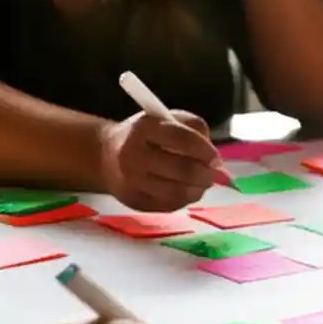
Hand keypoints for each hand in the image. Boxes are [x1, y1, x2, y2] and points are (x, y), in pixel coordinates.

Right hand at [99, 110, 221, 212]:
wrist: (106, 156)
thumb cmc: (147, 136)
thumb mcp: (168, 119)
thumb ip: (194, 129)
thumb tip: (214, 158)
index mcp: (144, 127)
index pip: (183, 139)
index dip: (205, 150)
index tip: (216, 158)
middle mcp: (134, 154)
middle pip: (183, 170)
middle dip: (206, 173)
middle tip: (212, 172)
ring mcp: (132, 181)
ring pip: (179, 192)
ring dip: (198, 188)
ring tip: (201, 182)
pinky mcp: (135, 201)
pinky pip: (170, 204)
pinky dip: (185, 198)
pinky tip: (185, 189)